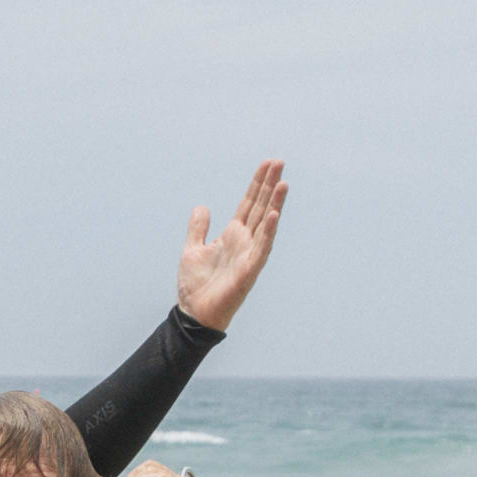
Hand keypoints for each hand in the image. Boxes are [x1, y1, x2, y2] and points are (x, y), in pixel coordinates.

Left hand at [175, 159, 285, 330]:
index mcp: (233, 235)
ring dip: (275, 204)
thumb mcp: (192, 249)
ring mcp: (250, 254)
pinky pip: (262, 248)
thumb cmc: (196, 286)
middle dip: (270, 185)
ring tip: (283, 183)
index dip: (258, 184)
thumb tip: (203, 207)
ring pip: (266, 224)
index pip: (249, 203)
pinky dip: (268, 232)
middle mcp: (245, 241)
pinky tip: (274, 215)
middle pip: (261, 207)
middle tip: (280, 162)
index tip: (268, 163)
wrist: (194, 314)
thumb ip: (198, 228)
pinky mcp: (250, 270)